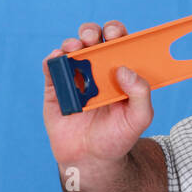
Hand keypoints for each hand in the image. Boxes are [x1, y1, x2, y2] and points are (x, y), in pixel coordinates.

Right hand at [42, 21, 153, 172]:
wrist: (92, 160)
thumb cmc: (118, 136)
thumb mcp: (139, 118)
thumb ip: (141, 93)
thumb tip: (125, 70)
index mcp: (120, 71)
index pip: (120, 43)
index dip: (117, 33)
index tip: (116, 34)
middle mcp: (97, 69)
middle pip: (94, 40)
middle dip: (92, 32)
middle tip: (93, 38)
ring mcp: (75, 77)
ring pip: (71, 50)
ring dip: (72, 43)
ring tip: (76, 47)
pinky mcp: (55, 89)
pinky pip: (51, 69)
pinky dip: (52, 60)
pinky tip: (57, 59)